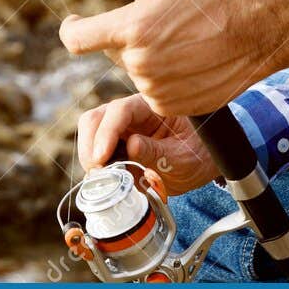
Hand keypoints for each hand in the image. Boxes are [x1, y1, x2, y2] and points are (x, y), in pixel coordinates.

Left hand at [59, 0, 288, 116]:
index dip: (72, 28)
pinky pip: (155, 90)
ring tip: (180, 38)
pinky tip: (189, 59)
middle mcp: (140, 63)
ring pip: (135, 70)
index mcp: (133, 28)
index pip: (77, 39)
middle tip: (156, 20)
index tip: (76, 22)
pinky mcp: (173, 105)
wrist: (260, 31)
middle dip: (125, 35)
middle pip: (111, 51)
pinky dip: (164, 77)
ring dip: (147, 56)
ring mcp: (156, 88)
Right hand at [75, 94, 215, 195]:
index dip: (107, 132)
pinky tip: (108, 180)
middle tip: (98, 174)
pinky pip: (95, 152)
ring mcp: (120, 129)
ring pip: (89, 134)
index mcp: (152, 107)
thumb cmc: (196, 154)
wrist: (199, 165)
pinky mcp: (115, 146)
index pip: (121, 110)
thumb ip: (158, 152)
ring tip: (105, 179)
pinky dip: (95, 167)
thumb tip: (131, 145)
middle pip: (96, 119)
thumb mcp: (183, 158)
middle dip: (91, 146)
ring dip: (90, 158)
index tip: (101, 157)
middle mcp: (131, 114)